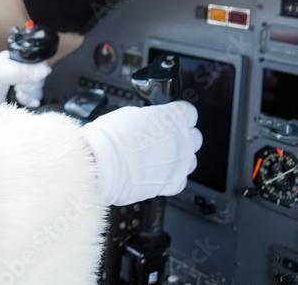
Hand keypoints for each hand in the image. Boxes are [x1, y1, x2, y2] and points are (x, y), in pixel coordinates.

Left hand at [0, 51, 50, 107]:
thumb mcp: (3, 72)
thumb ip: (24, 71)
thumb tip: (45, 69)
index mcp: (15, 61)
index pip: (37, 66)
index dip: (36, 74)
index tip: (28, 80)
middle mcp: (18, 74)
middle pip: (38, 80)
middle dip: (31, 86)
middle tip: (20, 88)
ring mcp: (17, 88)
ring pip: (35, 92)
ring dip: (30, 95)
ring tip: (18, 95)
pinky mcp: (15, 102)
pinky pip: (30, 104)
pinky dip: (29, 103)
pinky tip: (22, 103)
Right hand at [80, 101, 202, 206]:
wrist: (103, 164)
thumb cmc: (111, 137)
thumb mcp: (130, 114)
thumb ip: (149, 118)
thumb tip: (150, 122)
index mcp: (172, 118)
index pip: (188, 113)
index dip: (177, 115)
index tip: (172, 118)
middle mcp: (182, 140)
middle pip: (194, 137)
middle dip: (182, 137)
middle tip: (164, 139)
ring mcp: (180, 163)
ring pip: (191, 160)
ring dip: (179, 158)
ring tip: (160, 158)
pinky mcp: (173, 183)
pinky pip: (180, 180)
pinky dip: (171, 177)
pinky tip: (157, 173)